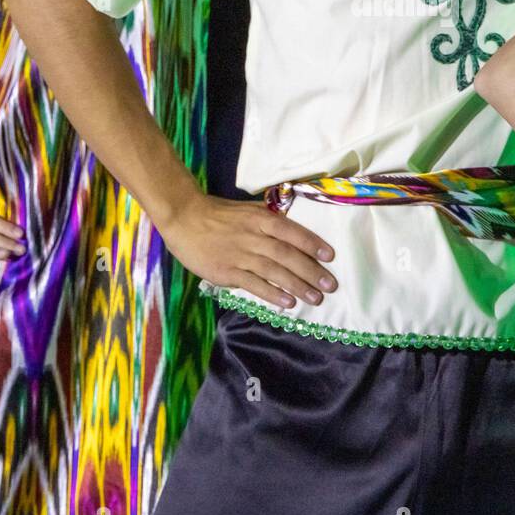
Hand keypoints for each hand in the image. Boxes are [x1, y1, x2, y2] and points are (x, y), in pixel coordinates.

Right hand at [159, 195, 336, 309]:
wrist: (184, 218)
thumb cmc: (219, 215)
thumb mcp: (248, 211)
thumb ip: (270, 221)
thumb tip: (295, 233)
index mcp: (261, 219)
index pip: (292, 231)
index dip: (312, 244)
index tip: (330, 257)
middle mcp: (254, 236)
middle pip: (287, 254)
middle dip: (311, 271)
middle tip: (330, 285)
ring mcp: (240, 254)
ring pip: (274, 271)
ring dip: (297, 285)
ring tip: (315, 298)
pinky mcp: (227, 271)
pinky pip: (254, 284)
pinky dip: (272, 293)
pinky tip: (288, 303)